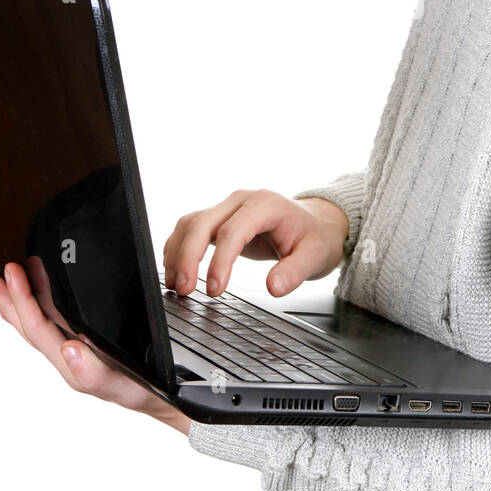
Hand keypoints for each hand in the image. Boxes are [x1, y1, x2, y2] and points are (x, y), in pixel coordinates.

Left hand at [0, 260, 189, 432]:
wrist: (166, 397)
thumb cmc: (143, 391)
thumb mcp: (120, 385)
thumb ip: (91, 373)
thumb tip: (68, 349)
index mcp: (70, 362)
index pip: (39, 330)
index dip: (23, 303)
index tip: (15, 276)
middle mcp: (67, 355)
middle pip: (31, 325)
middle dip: (13, 299)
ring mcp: (75, 348)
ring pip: (40, 323)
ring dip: (20, 300)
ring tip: (4, 280)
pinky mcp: (86, 342)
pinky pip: (55, 323)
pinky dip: (39, 307)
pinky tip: (32, 296)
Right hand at [163, 189, 348, 298]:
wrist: (316, 224)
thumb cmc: (315, 238)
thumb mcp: (315, 257)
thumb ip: (294, 273)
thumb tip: (273, 288)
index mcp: (265, 204)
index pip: (233, 230)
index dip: (219, 261)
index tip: (215, 290)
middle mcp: (241, 201)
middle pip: (202, 223)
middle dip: (188, 257)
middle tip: (186, 290)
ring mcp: (227, 207)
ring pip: (190, 223)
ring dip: (177, 253)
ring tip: (175, 285)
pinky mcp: (219, 219)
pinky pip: (191, 228)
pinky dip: (178, 248)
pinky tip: (175, 271)